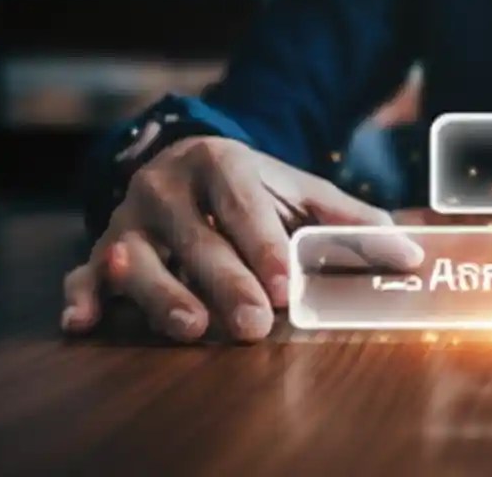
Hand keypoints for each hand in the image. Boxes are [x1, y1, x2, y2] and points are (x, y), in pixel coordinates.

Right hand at [61, 137, 417, 341]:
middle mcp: (166, 187)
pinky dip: (82, 298)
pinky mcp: (100, 250)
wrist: (184, 164)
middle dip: (224, 283)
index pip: (241, 203)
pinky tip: (84, 323)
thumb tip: (409, 251)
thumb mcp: (299, 192)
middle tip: (251, 324)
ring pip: (137, 260)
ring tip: (190, 328)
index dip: (261, 243)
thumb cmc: (252, 189)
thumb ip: (348, 220)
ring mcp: (128, 221)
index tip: (283, 284)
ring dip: (160, 296)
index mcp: (219, 162)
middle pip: (194, 239)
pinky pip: (82, 274)